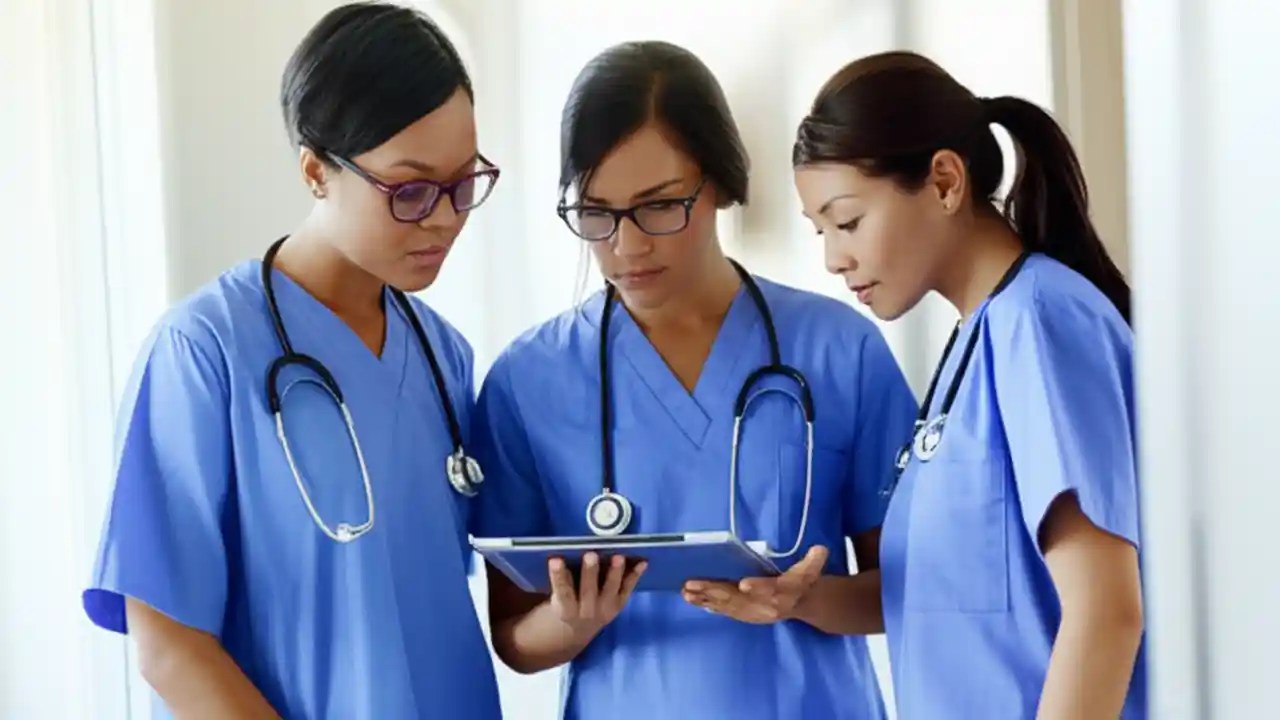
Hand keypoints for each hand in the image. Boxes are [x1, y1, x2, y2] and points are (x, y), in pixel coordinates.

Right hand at [548, 552, 645, 637]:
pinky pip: (627, 590)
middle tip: (590, 554)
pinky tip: (642, 562)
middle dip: (590, 572)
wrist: (578, 630)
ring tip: (618, 557)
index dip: (558, 576)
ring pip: (610, 590)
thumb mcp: (555, 597)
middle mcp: (586, 612)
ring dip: (615, 573)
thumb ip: (559, 580)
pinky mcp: (619, 605)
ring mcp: (605, 609)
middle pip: (588, 591)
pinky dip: (635, 576)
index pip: (562, 592)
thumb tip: (561, 552)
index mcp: (565, 609)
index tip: (555, 559)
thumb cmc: (563, 603)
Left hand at [682, 545, 827, 623]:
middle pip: (739, 599)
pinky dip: (707, 605)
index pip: (770, 590)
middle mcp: (764, 606)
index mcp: (783, 594)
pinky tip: (692, 600)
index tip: (743, 584)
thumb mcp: (811, 570)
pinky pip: (723, 610)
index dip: (758, 588)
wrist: (801, 603)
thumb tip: (820, 550)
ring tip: (686, 591)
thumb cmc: (801, 581)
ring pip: (726, 606)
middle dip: (715, 592)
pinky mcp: (742, 614)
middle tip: (695, 583)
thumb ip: (813, 561)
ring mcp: (751, 612)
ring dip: (705, 599)